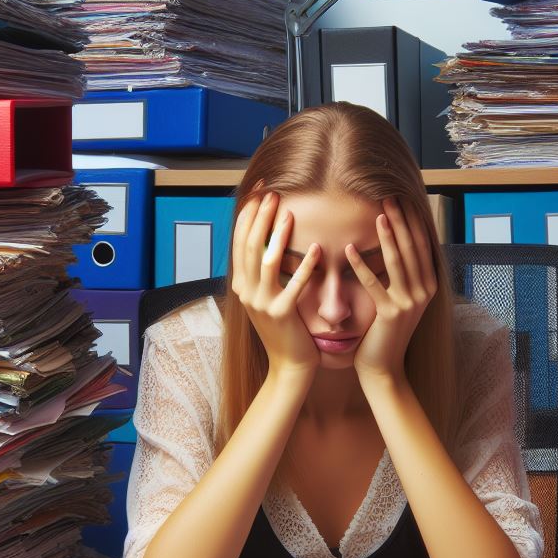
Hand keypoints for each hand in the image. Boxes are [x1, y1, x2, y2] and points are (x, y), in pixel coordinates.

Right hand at [231, 188, 321, 376]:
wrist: (289, 365)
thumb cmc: (284, 328)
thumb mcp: (266, 297)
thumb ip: (263, 272)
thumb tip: (267, 239)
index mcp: (241, 285)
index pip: (240, 241)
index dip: (248, 215)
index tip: (259, 192)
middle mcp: (246, 292)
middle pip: (250, 246)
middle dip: (260, 217)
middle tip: (272, 194)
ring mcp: (261, 304)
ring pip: (266, 261)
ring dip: (277, 234)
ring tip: (290, 213)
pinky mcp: (281, 314)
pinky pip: (293, 285)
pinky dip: (304, 266)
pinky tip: (317, 249)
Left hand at [345, 196, 437, 382]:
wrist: (384, 368)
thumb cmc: (386, 332)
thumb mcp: (401, 299)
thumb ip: (402, 275)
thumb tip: (397, 244)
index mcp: (428, 285)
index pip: (422, 245)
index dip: (412, 221)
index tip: (402, 199)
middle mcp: (424, 291)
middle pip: (412, 248)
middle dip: (401, 220)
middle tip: (390, 196)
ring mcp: (410, 303)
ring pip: (398, 261)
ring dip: (388, 235)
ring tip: (378, 214)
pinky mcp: (391, 313)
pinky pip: (374, 283)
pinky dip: (361, 264)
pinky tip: (349, 248)